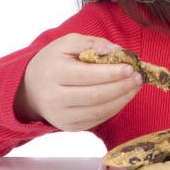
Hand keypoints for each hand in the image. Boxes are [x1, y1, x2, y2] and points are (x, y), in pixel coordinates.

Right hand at [14, 33, 142, 130]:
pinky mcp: (70, 126)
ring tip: (136, 85)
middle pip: (96, 96)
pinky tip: (124, 95)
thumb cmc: (53, 61)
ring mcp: (62, 116)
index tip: (130, 66)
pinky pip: (98, 118)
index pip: (87, 75)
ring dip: (123, 98)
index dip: (111, 73)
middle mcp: (55, 98)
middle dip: (122, 86)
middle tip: (138, 76)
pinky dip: (115, 107)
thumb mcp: (67, 44)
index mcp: (53, 73)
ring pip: (100, 110)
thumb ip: (92, 43)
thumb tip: (117, 51)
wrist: (31, 88)